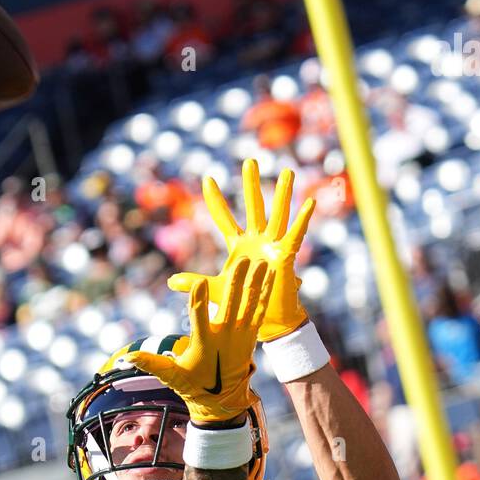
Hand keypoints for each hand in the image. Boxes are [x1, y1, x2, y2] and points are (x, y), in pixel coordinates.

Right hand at [131, 255, 273, 423]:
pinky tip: (269, 277)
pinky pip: (259, 313)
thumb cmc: (193, 384)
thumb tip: (127, 357)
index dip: (199, 300)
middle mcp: (224, 338)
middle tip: (241, 262)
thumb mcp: (171, 375)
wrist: (222, 401)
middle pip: (230, 306)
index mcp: (203, 344)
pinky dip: (264, 295)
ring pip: (248, 306)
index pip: (199, 319)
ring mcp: (240, 337)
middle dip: (236, 284)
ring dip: (254, 284)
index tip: (199, 282)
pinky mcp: (250, 338)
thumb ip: (150, 363)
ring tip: (259, 263)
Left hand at [169, 158, 314, 343]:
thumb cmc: (244, 301)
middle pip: (253, 207)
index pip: (224, 218)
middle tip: (250, 161)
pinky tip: (309, 202)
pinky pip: (295, 235)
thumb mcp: (216, 289)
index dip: (215, 200)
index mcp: (240, 244)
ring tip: (287, 171)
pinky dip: (303, 219)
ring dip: (283, 193)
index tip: (207, 179)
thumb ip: (194, 283)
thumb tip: (169, 282)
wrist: (266, 318)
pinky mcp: (286, 255)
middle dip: (251, 185)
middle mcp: (257, 239)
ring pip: (278, 214)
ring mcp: (273, 245)